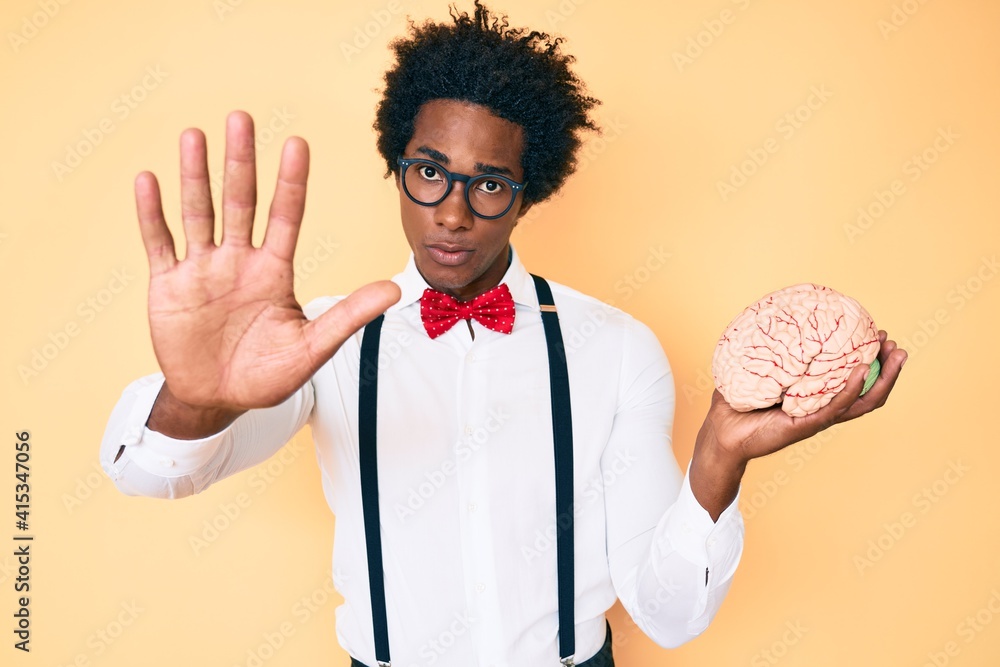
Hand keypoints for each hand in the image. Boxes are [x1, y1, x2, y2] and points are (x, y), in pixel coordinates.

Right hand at [135, 111, 399, 412]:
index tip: (297, 143)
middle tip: (242, 118)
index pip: (286, 216)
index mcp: (274, 272)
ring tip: (194, 135)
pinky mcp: (169, 286)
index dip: (291, 181)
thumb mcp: (312, 348)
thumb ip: (348, 316)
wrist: (217, 400)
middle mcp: (239, 261)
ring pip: (199, 212)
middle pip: (240, 202)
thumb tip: (395, 290)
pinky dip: (152, 214)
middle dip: (241, 162)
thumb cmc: (267, 376)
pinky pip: (159, 243)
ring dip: (195, 175)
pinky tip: (149, 180)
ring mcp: (202, 270)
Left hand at [690, 330, 906, 518]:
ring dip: (882, 378)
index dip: (871, 361)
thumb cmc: (736, 404)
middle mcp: (822, 408)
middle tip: (895, 345)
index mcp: (815, 397)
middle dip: (888, 369)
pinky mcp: (805, 425)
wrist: (720, 432)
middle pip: (868, 391)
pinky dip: (851, 389)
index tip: (878, 335)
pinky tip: (860, 370)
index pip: (852, 380)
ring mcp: (816, 417)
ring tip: (894, 355)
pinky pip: (835, 407)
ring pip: (861, 401)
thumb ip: (768, 350)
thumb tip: (772, 316)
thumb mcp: (758, 372)